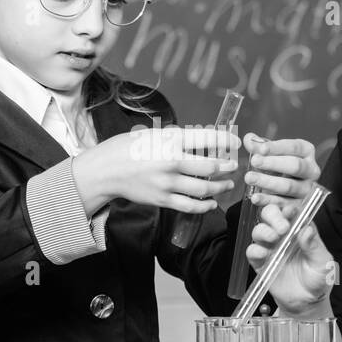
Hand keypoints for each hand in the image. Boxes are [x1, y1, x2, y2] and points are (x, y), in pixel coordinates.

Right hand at [71, 126, 238, 215]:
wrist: (105, 170)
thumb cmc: (129, 148)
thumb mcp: (154, 135)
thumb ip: (179, 140)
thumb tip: (206, 144)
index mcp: (170, 140)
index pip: (207, 139)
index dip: (226, 141)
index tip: (236, 143)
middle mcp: (171, 161)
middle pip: (211, 166)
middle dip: (228, 167)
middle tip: (234, 166)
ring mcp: (167, 183)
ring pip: (204, 189)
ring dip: (220, 187)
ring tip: (227, 185)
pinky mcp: (163, 200)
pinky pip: (190, 206)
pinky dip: (205, 206)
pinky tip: (211, 203)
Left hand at [242, 133, 320, 206]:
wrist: (286, 191)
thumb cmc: (278, 167)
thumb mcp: (271, 154)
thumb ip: (259, 146)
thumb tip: (248, 139)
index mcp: (306, 152)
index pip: (294, 147)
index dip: (277, 147)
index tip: (260, 149)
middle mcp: (311, 170)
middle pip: (295, 166)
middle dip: (273, 163)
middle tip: (254, 161)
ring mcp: (307, 189)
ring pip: (289, 186)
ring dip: (268, 182)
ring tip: (249, 178)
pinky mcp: (300, 206)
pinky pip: (284, 204)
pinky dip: (268, 201)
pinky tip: (255, 197)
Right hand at [248, 202, 335, 316]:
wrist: (307, 302)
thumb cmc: (319, 279)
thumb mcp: (323, 262)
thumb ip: (314, 246)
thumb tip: (307, 230)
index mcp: (300, 229)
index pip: (291, 211)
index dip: (289, 207)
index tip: (291, 211)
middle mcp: (284, 235)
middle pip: (271, 215)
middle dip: (273, 216)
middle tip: (282, 227)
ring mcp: (271, 248)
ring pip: (259, 230)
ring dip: (264, 231)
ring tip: (274, 239)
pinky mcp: (261, 262)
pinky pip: (252, 251)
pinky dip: (254, 250)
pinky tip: (262, 254)